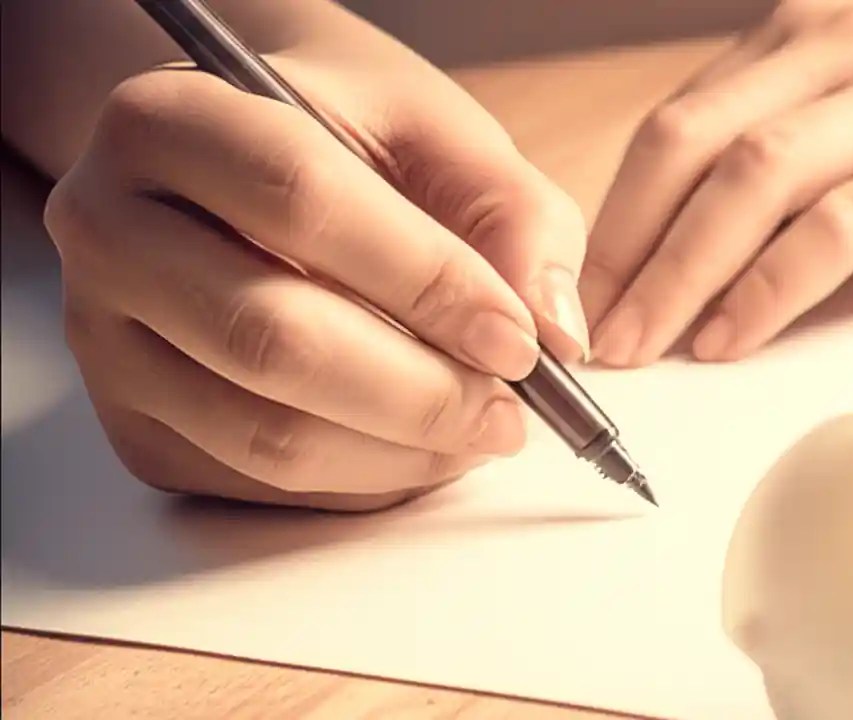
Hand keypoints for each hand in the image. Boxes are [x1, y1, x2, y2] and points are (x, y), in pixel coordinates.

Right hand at [43, 28, 589, 510]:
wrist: (251, 164)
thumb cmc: (349, 139)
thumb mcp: (440, 133)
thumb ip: (512, 214)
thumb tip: (555, 330)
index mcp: (170, 120)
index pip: (301, 202)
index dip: (427, 283)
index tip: (520, 339)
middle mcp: (109, 228)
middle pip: (272, 337)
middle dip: (421, 392)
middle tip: (513, 410)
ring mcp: (107, 341)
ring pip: (264, 432)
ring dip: (402, 451)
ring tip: (483, 427)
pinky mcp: (135, 424)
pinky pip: (261, 483)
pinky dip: (367, 480)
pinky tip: (421, 444)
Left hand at [580, 0, 852, 366]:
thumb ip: (787, 138)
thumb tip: (687, 240)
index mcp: (805, 31)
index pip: (674, 125)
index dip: (614, 216)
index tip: (582, 291)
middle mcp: (840, 47)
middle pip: (688, 149)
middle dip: (625, 250)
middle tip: (591, 331)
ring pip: (749, 184)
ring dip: (677, 277)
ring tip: (640, 350)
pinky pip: (834, 231)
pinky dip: (768, 291)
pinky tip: (730, 339)